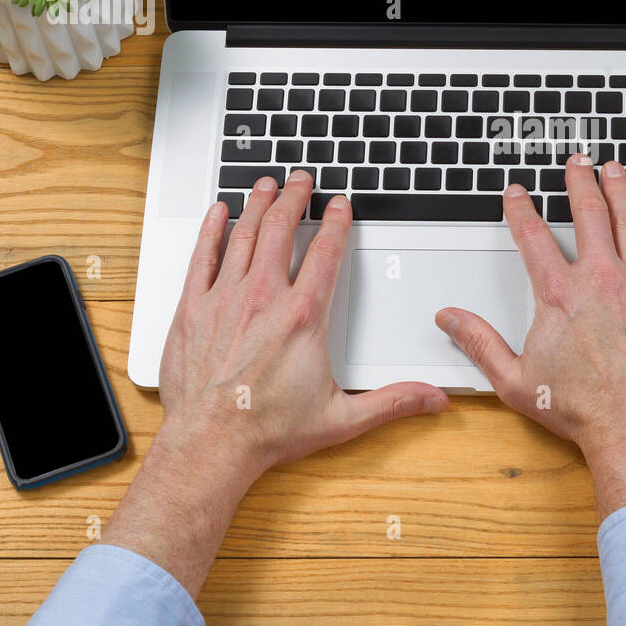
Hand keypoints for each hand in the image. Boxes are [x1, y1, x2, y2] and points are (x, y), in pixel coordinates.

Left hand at [158, 170, 448, 479]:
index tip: (340, 205)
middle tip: (300, 180)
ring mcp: (225, 300)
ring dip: (257, 205)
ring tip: (265, 185)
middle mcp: (263, 298)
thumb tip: (433, 400)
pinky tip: (218, 214)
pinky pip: (202, 257)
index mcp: (303, 317)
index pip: (325, 252)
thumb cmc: (268, 431)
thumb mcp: (342, 418)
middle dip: (293, 198)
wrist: (211, 445)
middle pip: (281, 229)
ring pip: (243, 235)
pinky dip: (211, 230)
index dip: (336, 221)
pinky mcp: (192, 310)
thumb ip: (392, 402)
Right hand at [436, 155, 625, 518]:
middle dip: (578, 182)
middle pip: (587, 214)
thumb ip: (479, 343)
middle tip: (576, 163)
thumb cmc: (579, 409)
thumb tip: (450, 319)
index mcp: (560, 295)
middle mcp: (600, 280)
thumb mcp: (514, 379)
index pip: (532, 237)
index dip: (520, 209)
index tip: (517, 193)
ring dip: (620, 191)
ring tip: (614, 169)